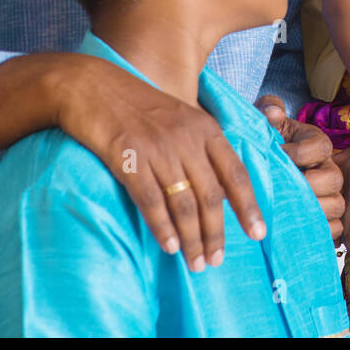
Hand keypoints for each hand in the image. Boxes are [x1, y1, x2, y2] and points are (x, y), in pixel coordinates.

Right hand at [56, 58, 264, 273]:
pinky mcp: (129, 158)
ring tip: (196, 263)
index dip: (248, 206)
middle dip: (216, 232)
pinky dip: (162, 227)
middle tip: (216, 261)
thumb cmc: (136, 105)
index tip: (258, 234)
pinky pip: (151, 200)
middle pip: (211, 194)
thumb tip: (218, 188)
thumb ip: (200, 147)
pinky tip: (169, 247)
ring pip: (184, 203)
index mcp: (205, 128)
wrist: (91, 86)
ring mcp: (158, 148)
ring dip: (192, 238)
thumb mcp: (179, 117)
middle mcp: (186, 139)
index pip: (235, 172)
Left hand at [257, 96, 344, 241]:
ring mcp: (330, 196)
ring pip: (337, 206)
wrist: (254, 172)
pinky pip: (335, 230)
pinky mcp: (327, 220)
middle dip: (309, 185)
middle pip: (333, 178)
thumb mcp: (261, 122)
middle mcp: (328, 169)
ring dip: (314, 209)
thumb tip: (274, 113)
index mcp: (316, 144)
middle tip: (284, 190)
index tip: (279, 154)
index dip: (301, 152)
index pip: (321, 146)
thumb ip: (267, 109)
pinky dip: (320, 232)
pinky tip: (298, 230)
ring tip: (288, 211)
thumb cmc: (260, 146)